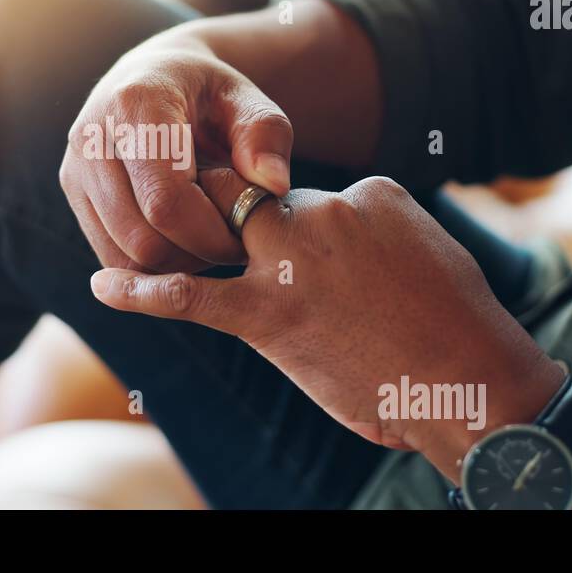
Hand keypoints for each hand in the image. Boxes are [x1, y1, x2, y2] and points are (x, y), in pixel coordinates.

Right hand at [59, 35, 293, 273]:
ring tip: (205, 238)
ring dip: (172, 264)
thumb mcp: (247, 99)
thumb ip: (266, 135)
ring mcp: (75, 168)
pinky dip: (149, 263)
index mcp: (135, 106)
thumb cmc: (209, 92)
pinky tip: (179, 238)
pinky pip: (110, 257)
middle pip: (141, 238)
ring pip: (122, 257)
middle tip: (229, 244)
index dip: (209, 234)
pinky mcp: (73, 193)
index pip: (164, 201)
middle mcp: (91, 138)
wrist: (155, 75)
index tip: (244, 237)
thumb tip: (273, 185)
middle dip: (194, 254)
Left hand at [90, 169, 564, 475]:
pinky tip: (105, 284)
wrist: (467, 381)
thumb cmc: (459, 324)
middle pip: (253, 198)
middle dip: (229, 205)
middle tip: (222, 226)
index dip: (301, 221)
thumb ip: (374, 235)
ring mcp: (291, 262)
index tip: (306, 248)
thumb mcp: (427, 250)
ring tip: (163, 229)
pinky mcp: (267, 316)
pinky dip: (141, 290)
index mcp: (369, 192)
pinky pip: (188, 296)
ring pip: (217, 228)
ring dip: (188, 230)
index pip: (309, 193)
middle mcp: (323, 215)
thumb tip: (342, 249)